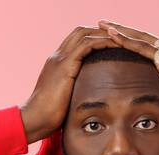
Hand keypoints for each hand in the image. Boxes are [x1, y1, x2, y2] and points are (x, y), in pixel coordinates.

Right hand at [20, 26, 119, 143]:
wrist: (35, 118)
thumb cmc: (50, 115)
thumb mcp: (66, 98)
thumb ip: (76, 91)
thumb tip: (90, 98)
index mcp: (58, 62)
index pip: (76, 39)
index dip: (94, 36)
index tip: (112, 41)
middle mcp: (58, 56)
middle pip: (81, 31)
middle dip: (101, 31)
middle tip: (120, 36)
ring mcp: (60, 59)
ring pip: (84, 34)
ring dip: (104, 34)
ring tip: (123, 38)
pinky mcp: (65, 66)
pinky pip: (86, 46)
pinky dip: (102, 42)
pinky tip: (116, 46)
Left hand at [98, 20, 158, 137]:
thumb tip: (149, 94)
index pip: (150, 45)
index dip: (132, 40)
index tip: (115, 36)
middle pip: (144, 37)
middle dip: (123, 29)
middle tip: (104, 23)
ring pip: (141, 38)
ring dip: (120, 30)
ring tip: (103, 24)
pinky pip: (143, 47)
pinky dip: (126, 40)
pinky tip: (112, 35)